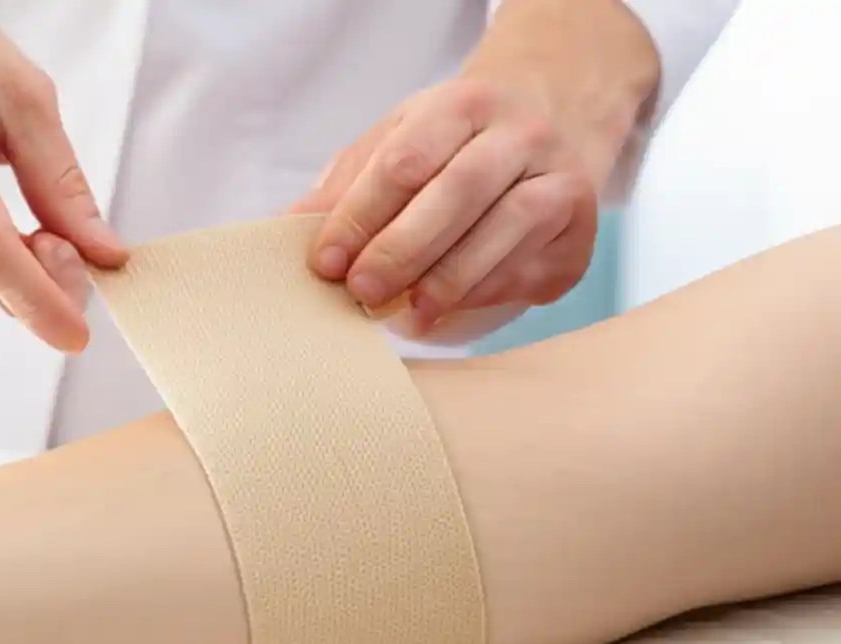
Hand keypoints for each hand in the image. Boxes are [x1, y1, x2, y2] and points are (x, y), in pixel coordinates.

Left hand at [292, 77, 597, 335]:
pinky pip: (529, 267)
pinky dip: (481, 293)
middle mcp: (523, 133)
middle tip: (361, 291)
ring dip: (447, 280)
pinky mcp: (580, 231)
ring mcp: (561, 179)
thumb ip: (347, 183)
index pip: (405, 160)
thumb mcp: (398, 140)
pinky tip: (444, 310)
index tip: (325, 261)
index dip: (360, 215)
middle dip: (402, 250)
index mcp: (465, 104)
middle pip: (458, 192)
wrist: (554, 124)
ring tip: (405, 312)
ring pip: (505, 230)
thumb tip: (290, 226)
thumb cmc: (456, 143)